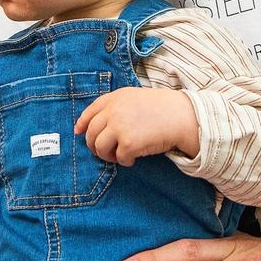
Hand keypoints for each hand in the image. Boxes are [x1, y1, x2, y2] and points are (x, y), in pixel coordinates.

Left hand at [74, 87, 197, 165]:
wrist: (182, 116)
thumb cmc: (163, 109)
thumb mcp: (136, 98)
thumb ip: (116, 107)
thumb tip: (96, 125)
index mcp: (116, 98)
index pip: (90, 111)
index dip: (82, 123)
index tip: (78, 132)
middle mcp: (114, 111)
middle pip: (91, 132)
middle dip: (94, 145)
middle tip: (104, 152)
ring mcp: (119, 127)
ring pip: (99, 147)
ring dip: (107, 156)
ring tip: (119, 157)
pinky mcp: (128, 144)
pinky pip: (118, 158)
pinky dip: (125, 162)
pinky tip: (133, 159)